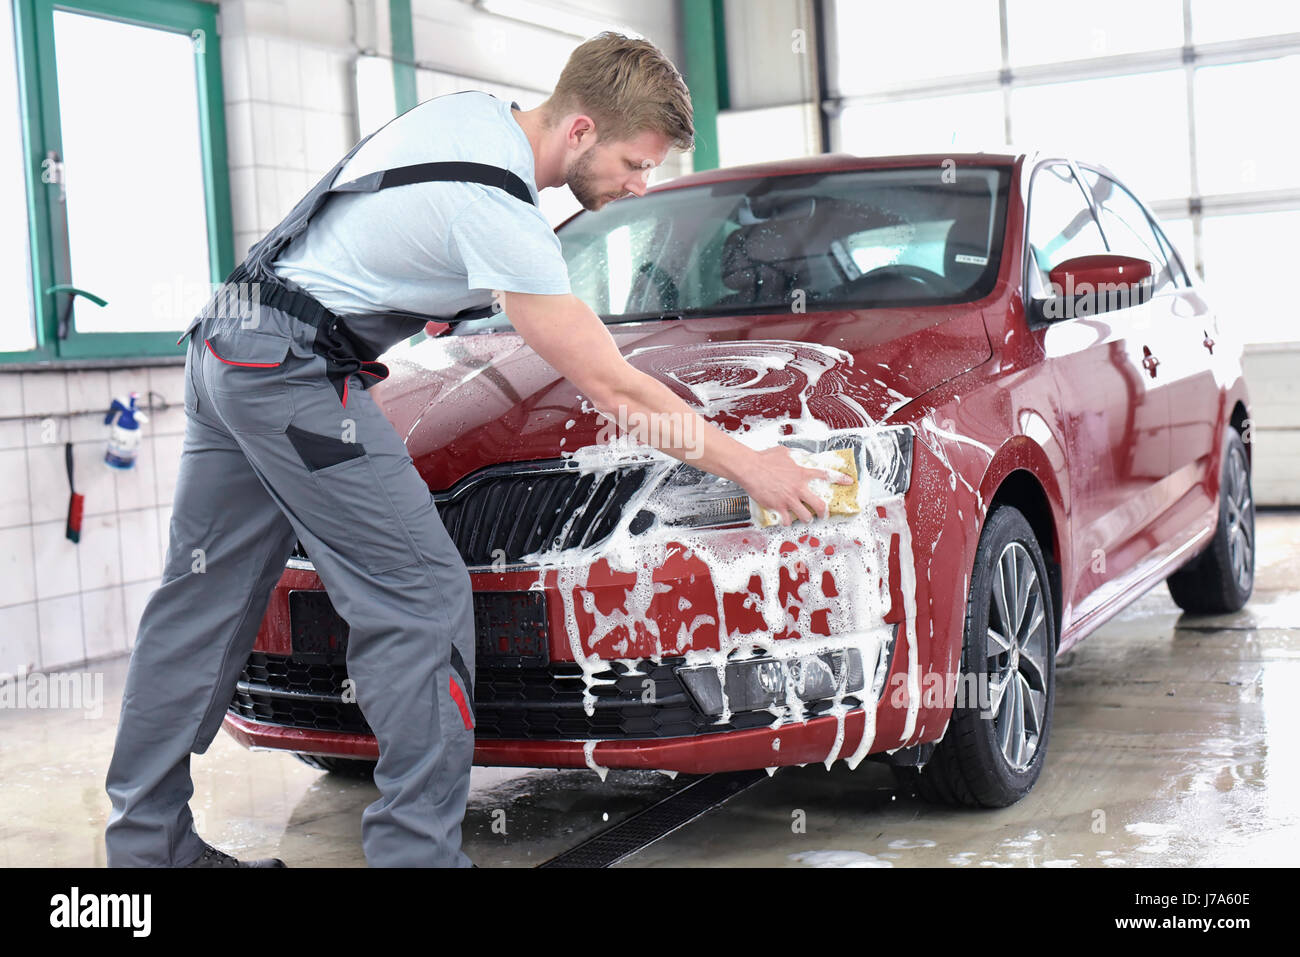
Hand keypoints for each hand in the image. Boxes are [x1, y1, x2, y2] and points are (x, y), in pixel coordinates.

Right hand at [739, 446, 854, 525]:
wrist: (750, 468)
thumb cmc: (764, 458)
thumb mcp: (785, 452)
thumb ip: (796, 456)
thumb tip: (799, 457)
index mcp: (802, 473)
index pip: (826, 475)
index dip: (840, 479)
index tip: (849, 482)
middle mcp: (798, 488)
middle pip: (820, 505)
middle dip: (825, 512)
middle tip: (824, 514)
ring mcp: (789, 499)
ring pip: (806, 516)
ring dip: (807, 519)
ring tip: (806, 518)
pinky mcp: (778, 507)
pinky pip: (787, 520)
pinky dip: (787, 521)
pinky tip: (786, 520)